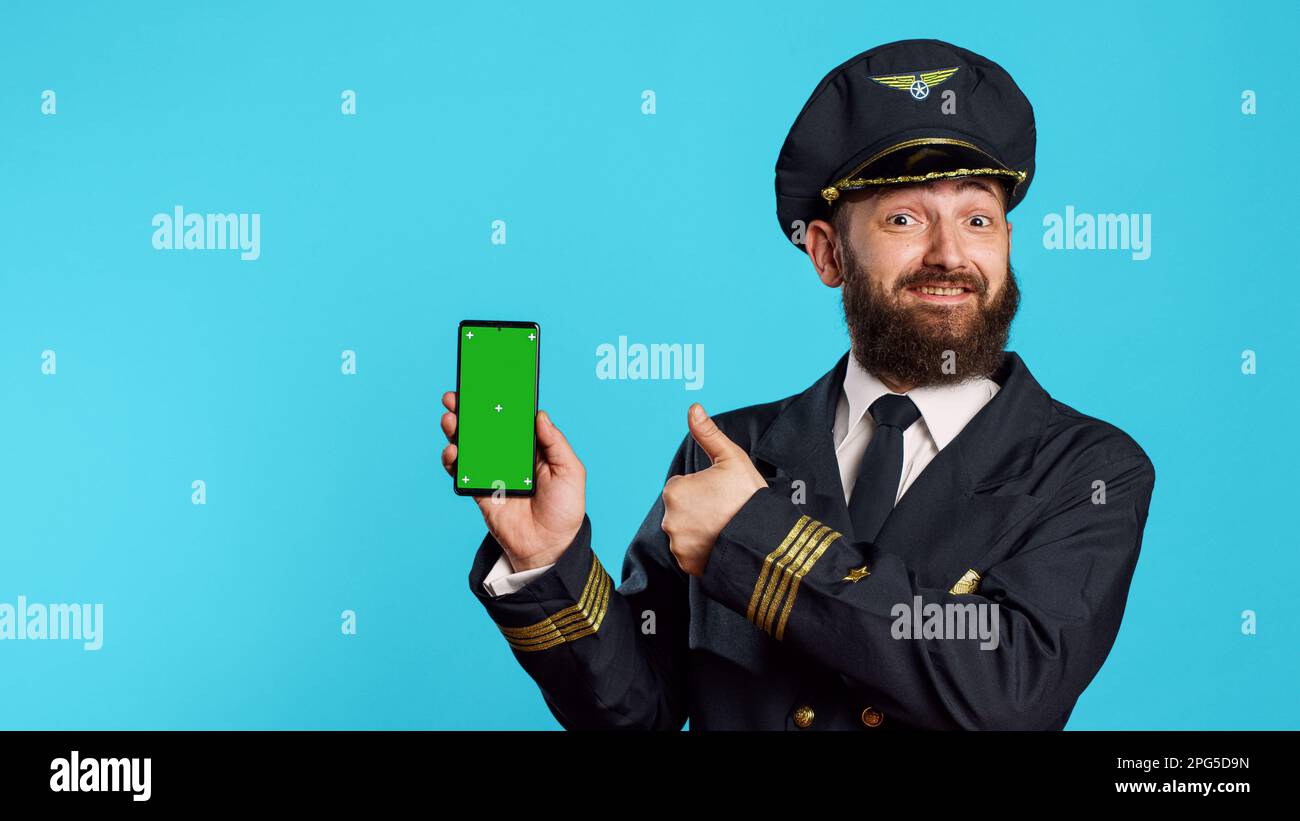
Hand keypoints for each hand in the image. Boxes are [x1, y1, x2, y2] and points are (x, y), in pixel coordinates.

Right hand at [440, 391, 585, 570]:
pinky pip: (461, 472)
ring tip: (450, 419)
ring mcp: (492, 472)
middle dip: (468, 411)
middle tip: (455, 397)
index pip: (512, 419)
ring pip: (469, 445)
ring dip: (456, 430)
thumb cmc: (565, 510)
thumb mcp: (570, 471)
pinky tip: (452, 451)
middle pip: (485, 428)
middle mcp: (510, 456)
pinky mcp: (479, 490)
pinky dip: (453, 460)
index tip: (485, 383)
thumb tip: (540, 414)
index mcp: (532, 448)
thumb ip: (555, 442)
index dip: (498, 402)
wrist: (549, 548)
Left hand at [661, 403, 767, 575]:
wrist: (766, 540)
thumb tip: (693, 408)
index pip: (683, 486)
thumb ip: (708, 434)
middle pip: (683, 510)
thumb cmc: (749, 496)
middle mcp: (669, 519)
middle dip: (700, 510)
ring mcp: (678, 545)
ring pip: (686, 532)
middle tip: (727, 512)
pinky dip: (704, 551)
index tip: (723, 494)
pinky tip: (724, 544)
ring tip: (727, 529)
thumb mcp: (732, 458)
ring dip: (701, 531)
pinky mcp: (687, 565)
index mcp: (675, 490)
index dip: (704, 488)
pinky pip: (691, 554)